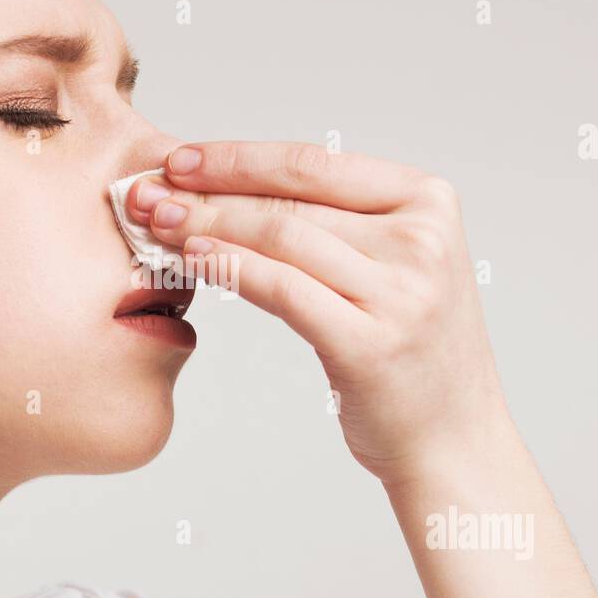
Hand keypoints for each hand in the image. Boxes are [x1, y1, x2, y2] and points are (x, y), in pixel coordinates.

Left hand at [128, 142, 512, 484]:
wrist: (452, 439)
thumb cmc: (410, 350)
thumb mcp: (392, 266)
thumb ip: (337, 222)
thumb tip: (233, 187)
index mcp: (429, 201)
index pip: (314, 163)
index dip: (237, 158)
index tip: (181, 160)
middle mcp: (422, 240)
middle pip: (290, 198)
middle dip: (207, 191)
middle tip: (145, 191)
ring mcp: (401, 292)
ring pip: (280, 237)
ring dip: (206, 226)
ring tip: (156, 225)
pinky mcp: (370, 343)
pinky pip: (282, 289)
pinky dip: (230, 268)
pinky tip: (192, 259)